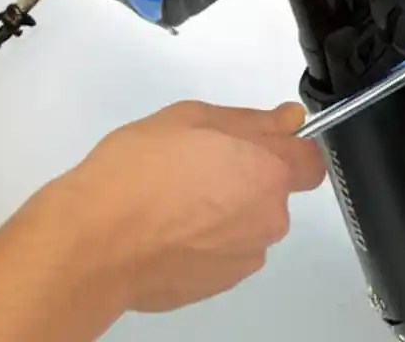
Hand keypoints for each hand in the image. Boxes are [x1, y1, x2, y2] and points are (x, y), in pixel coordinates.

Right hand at [60, 101, 325, 312]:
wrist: (95, 243)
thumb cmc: (136, 173)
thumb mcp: (189, 118)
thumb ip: (249, 121)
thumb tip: (288, 119)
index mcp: (266, 173)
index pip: (309, 162)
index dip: (285, 150)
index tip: (255, 144)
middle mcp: (266, 220)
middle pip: (272, 194)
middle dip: (244, 180)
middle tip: (194, 167)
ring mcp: (243, 258)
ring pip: (245, 226)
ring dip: (221, 214)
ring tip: (171, 203)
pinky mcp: (216, 285)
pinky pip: (220, 254)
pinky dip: (202, 243)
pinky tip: (164, 231)